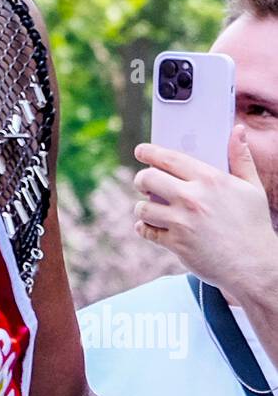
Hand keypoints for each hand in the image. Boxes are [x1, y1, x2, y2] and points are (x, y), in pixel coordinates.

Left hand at [132, 125, 277, 301]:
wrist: (254, 265)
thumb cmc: (254, 225)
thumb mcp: (252, 188)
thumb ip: (241, 158)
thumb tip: (238, 130)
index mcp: (209, 179)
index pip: (168, 158)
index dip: (149, 152)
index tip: (140, 151)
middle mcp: (192, 198)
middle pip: (147, 178)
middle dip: (141, 179)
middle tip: (143, 183)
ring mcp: (182, 222)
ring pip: (142, 207)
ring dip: (142, 206)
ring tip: (149, 207)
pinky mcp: (176, 244)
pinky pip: (147, 231)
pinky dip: (144, 228)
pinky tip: (148, 226)